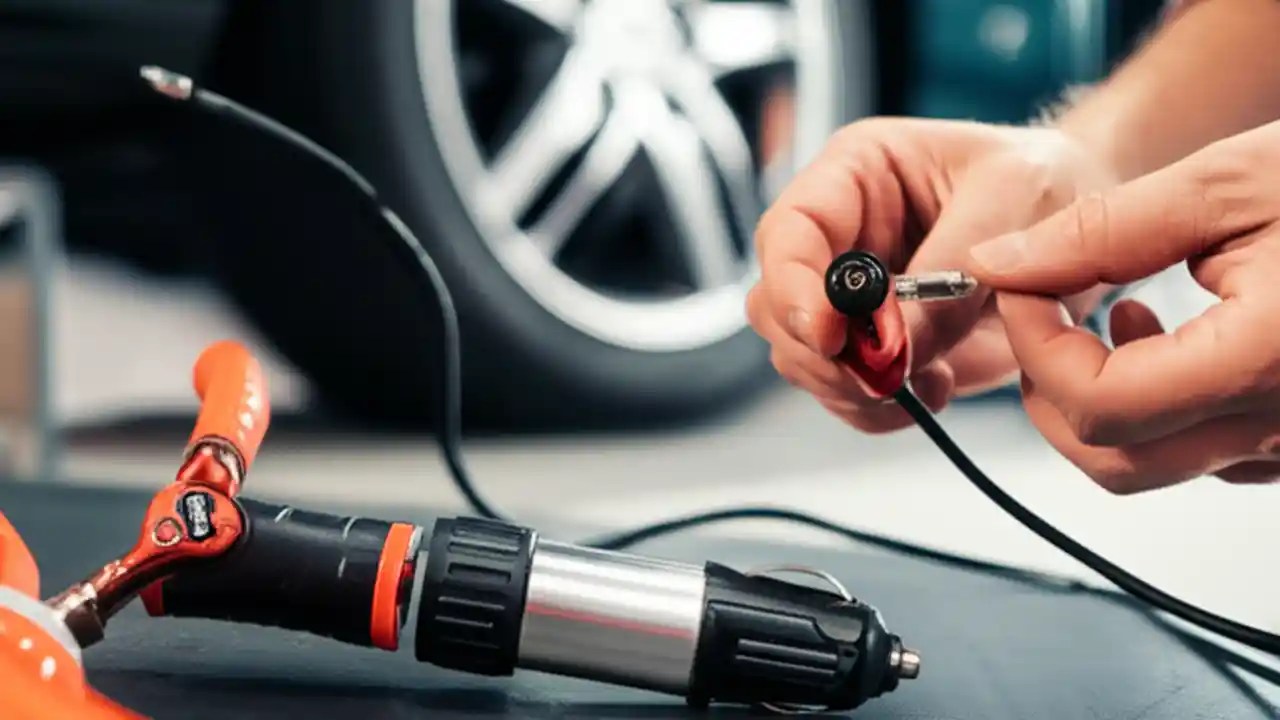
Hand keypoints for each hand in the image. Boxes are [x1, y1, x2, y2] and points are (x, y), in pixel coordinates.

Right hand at [747, 118, 1115, 430]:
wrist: (1092, 233)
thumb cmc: (1050, 184)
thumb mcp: (1017, 198)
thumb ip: (952, 266)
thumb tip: (897, 345)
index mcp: (854, 176)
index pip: (788, 232)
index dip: (795, 287)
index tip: (829, 334)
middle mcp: (838, 239)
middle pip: (776, 306)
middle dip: (823, 351)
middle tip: (886, 372)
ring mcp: (852, 301)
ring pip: (803, 359)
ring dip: (855, 386)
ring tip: (931, 377)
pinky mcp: (877, 349)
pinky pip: (847, 396)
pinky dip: (882, 410)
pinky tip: (936, 386)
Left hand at [969, 121, 1279, 492]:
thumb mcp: (1230, 183)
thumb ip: (1103, 232)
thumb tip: (1003, 264)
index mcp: (1267, 359)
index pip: (1099, 404)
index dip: (1035, 345)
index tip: (1023, 286)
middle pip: (1109, 459)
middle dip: (1050, 386)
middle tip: (1045, 311)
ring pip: (1151, 465)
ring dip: (1098, 397)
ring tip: (1114, 309)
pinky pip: (1200, 451)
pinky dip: (1153, 405)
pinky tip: (1165, 333)